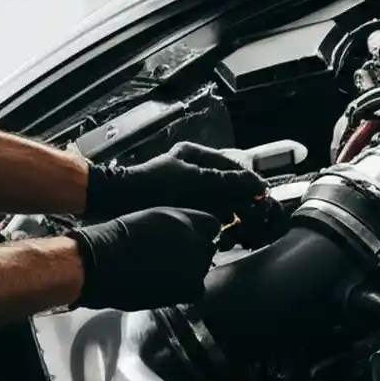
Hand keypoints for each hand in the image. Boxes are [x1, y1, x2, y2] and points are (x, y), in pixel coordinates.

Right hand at [66, 207, 219, 310]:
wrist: (100, 262)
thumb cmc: (115, 239)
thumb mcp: (150, 219)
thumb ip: (175, 226)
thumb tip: (189, 236)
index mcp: (184, 218)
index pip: (212, 226)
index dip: (201, 235)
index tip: (190, 243)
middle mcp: (194, 238)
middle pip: (208, 249)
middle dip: (195, 255)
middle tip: (171, 264)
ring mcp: (194, 263)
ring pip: (203, 269)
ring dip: (189, 273)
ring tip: (162, 276)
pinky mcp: (190, 287)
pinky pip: (197, 290)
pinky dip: (185, 292)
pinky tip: (164, 288)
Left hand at [83, 141, 266, 219]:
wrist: (118, 200)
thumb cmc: (152, 184)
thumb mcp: (192, 178)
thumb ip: (223, 181)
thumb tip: (254, 184)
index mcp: (194, 155)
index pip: (230, 165)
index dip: (247, 179)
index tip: (262, 193)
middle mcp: (192, 169)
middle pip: (226, 183)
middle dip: (239, 196)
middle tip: (252, 210)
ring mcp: (187, 188)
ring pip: (217, 198)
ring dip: (229, 208)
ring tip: (238, 219)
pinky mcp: (182, 204)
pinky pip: (206, 209)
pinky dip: (215, 216)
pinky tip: (220, 225)